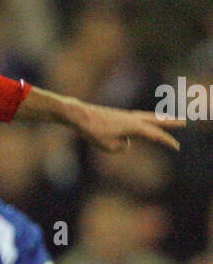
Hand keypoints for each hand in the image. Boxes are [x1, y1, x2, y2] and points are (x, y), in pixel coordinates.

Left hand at [67, 100, 185, 152]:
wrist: (79, 115)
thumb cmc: (93, 131)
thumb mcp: (109, 146)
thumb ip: (121, 148)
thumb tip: (125, 143)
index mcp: (133, 126)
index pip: (155, 135)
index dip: (167, 141)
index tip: (177, 147)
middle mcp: (131, 118)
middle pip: (156, 120)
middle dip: (170, 122)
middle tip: (184, 122)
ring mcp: (125, 116)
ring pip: (147, 117)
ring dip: (159, 119)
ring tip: (169, 119)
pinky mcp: (117, 116)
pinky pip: (135, 120)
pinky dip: (144, 122)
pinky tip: (142, 125)